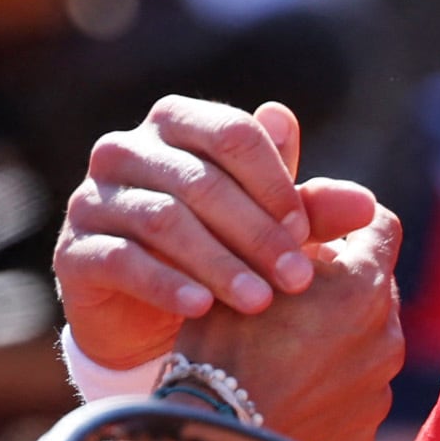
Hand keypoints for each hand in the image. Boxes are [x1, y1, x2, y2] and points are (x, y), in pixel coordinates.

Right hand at [55, 98, 373, 370]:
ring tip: (260, 303)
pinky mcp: (73, 250)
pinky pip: (122, 260)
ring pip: (163, 220)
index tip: (306, 233)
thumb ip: (308, 212)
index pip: (232, 134)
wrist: (144, 316)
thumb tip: (366, 203)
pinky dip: (167, 284)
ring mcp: (93, 198)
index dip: (274, 182)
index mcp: (176, 124)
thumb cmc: (214, 254)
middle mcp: (126, 149)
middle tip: (298, 279)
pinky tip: (202, 310)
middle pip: (200, 180)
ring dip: (218, 263)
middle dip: (255, 233)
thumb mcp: (263, 230)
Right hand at [177, 200, 403, 440]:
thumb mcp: (248, 269)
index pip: (380, 225)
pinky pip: (356, 389)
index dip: (344, 223)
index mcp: (365, 287)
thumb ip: (298, 230)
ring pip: (366, 339)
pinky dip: (331, 383)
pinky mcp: (365, 429)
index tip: (310, 237)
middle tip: (284, 294)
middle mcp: (388, 336)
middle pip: (373, 286)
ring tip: (283, 349)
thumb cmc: (222, 348)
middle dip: (339, 283)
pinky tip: (288, 389)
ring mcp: (380, 387)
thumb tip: (326, 210)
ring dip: (336, 334)